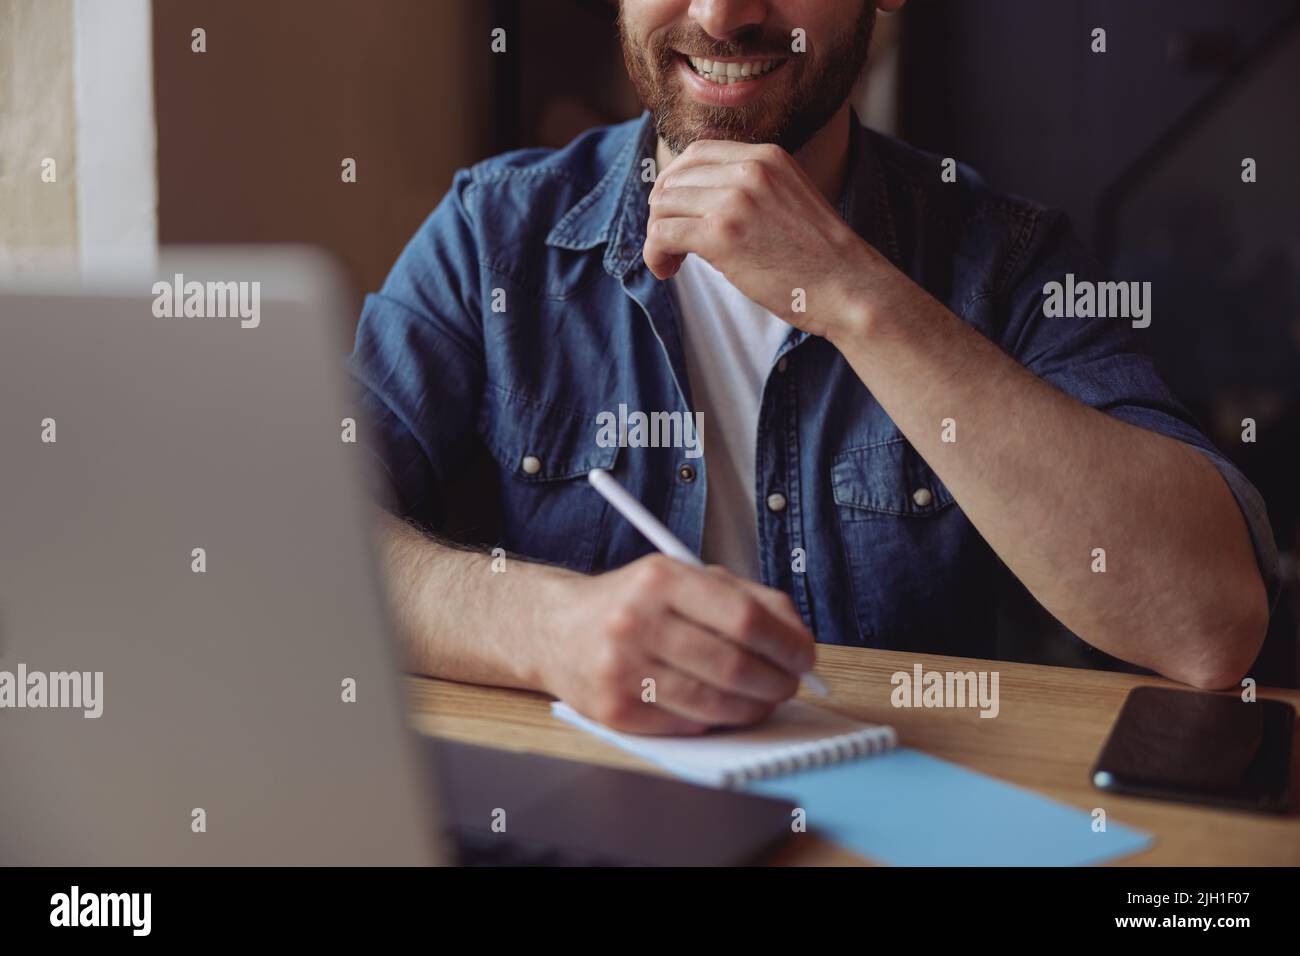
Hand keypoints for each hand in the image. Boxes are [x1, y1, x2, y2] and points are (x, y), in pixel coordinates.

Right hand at [538, 554, 815, 734]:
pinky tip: (718, 706)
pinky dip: (715, 721)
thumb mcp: (685, 578)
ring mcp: (623, 669)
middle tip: (788, 683)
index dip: (787, 643)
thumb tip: (799, 640)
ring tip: (762, 698)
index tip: (805, 656)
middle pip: (734, 665)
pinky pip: (688, 725)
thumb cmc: (635, 602)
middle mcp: (637, 621)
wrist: (557, 630)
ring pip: (715, 704)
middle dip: (777, 681)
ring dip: (753, 707)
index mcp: (662, 578)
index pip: (745, 618)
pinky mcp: (615, 710)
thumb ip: (747, 598)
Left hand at [643, 140, 879, 339]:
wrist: (849, 286)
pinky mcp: (722, 235)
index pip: (695, 154)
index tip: (677, 214)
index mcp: (766, 156)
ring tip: (671, 261)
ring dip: (657, 237)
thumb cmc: (819, 257)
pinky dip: (655, 254)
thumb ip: (751, 189)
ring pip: (662, 207)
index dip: (675, 184)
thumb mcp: (788, 199)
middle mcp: (749, 170)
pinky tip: (668, 271)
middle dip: (663, 213)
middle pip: (673, 181)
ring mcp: (734, 200)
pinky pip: (662, 234)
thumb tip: (696, 201)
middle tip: (672, 244)